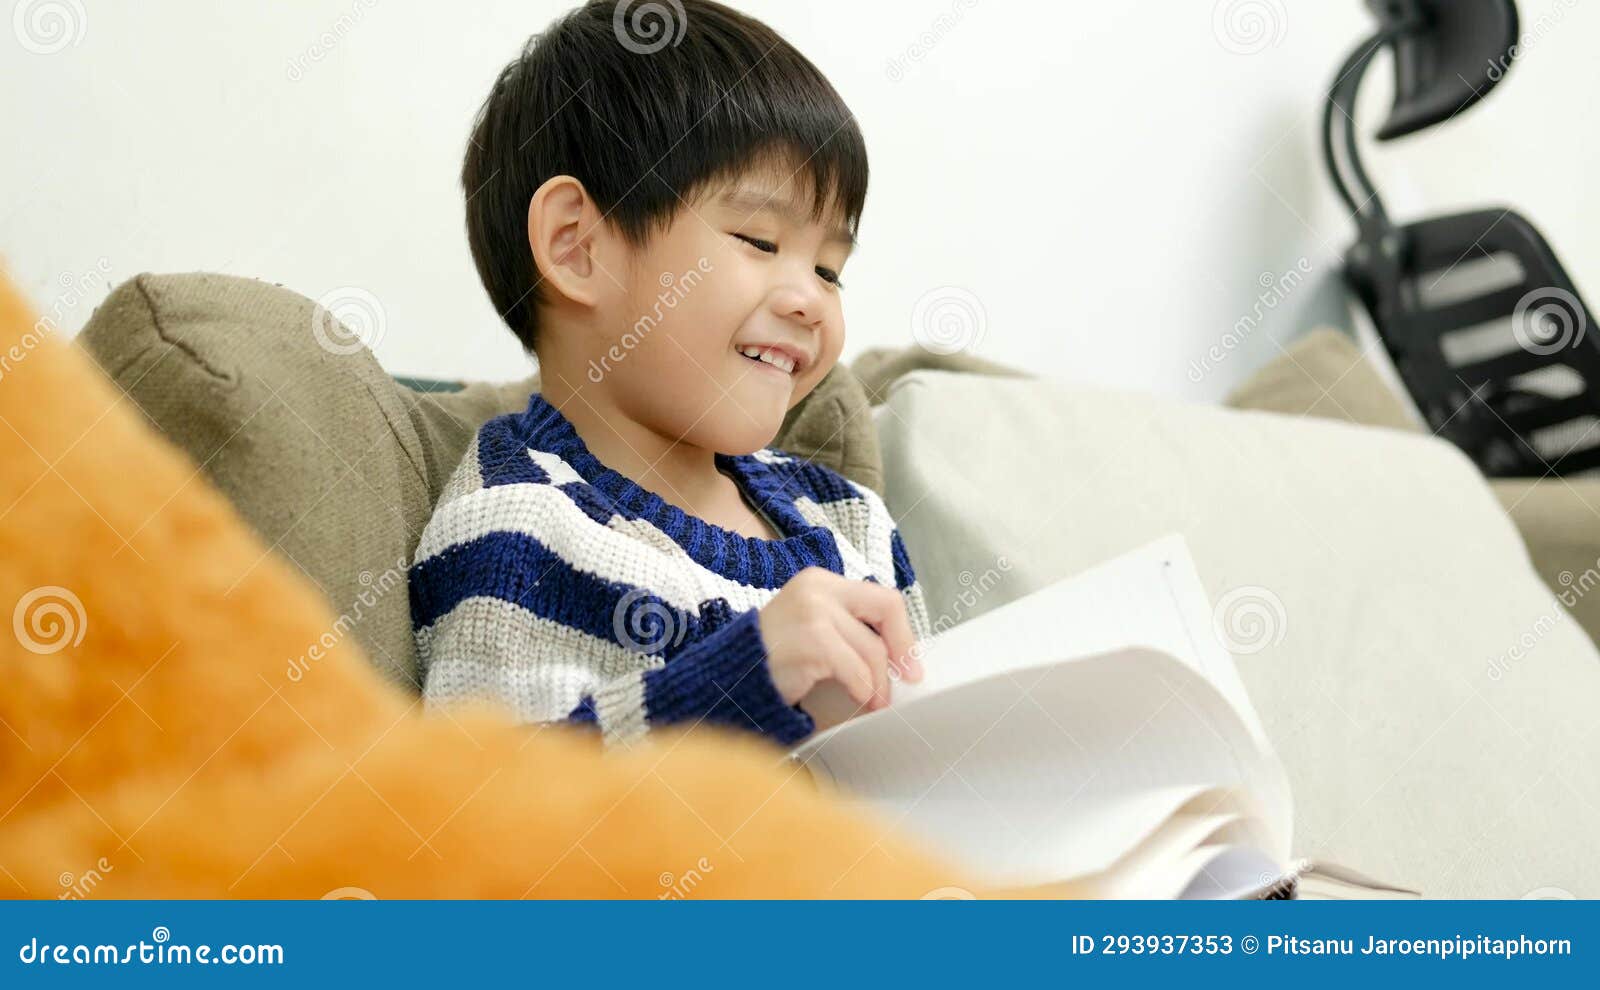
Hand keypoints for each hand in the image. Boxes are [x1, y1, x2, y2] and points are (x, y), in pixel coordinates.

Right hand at [756, 567, 922, 717]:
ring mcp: (813, 611)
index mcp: (820, 582)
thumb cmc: (773, 659)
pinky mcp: (811, 640)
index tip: (909, 660)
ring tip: (874, 701)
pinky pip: (855, 669)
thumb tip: (899, 655)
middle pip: (885, 609)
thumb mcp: (814, 630)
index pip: (881, 596)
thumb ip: (848, 630)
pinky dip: (862, 689)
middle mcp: (817, 587)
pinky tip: (858, 700)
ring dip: (878, 682)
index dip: (902, 630)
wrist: (728, 678)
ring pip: (872, 648)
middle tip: (907, 679)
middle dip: (903, 648)